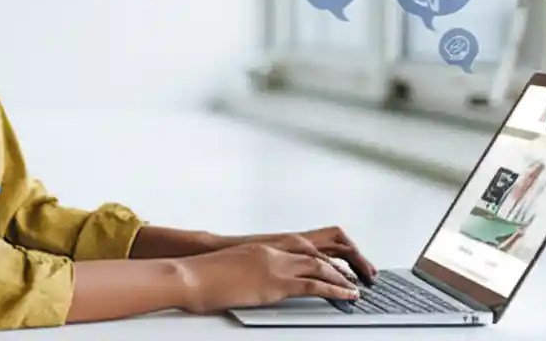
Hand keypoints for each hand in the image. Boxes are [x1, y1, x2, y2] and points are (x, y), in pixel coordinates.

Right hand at [174, 237, 359, 314]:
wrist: (190, 275)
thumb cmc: (201, 277)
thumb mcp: (229, 271)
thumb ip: (245, 274)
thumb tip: (247, 286)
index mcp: (261, 248)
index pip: (300, 250)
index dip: (320, 259)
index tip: (332, 269)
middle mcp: (272, 252)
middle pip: (315, 255)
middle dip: (337, 266)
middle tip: (352, 277)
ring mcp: (274, 266)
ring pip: (320, 267)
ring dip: (341, 278)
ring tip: (355, 289)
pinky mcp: (275, 283)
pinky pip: (315, 285)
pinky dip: (336, 290)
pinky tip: (347, 296)